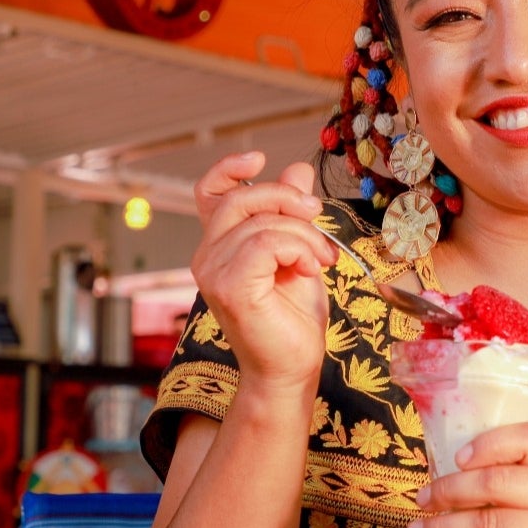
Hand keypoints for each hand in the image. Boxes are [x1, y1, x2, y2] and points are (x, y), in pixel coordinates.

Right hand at [191, 151, 338, 395]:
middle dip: (287, 200)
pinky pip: (267, 243)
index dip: (228, 169)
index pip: (209, 192)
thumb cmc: (292, 316)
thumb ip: (293, 213)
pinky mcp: (228, 286)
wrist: (292, 367)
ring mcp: (212, 271)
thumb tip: (296, 170)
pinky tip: (309, 270)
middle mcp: (206, 255)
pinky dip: (298, 250)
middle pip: (241, 197)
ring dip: (305, 236)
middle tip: (318, 218)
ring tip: (321, 261)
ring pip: (264, 222)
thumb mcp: (299, 252)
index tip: (259, 159)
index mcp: (219, 244)